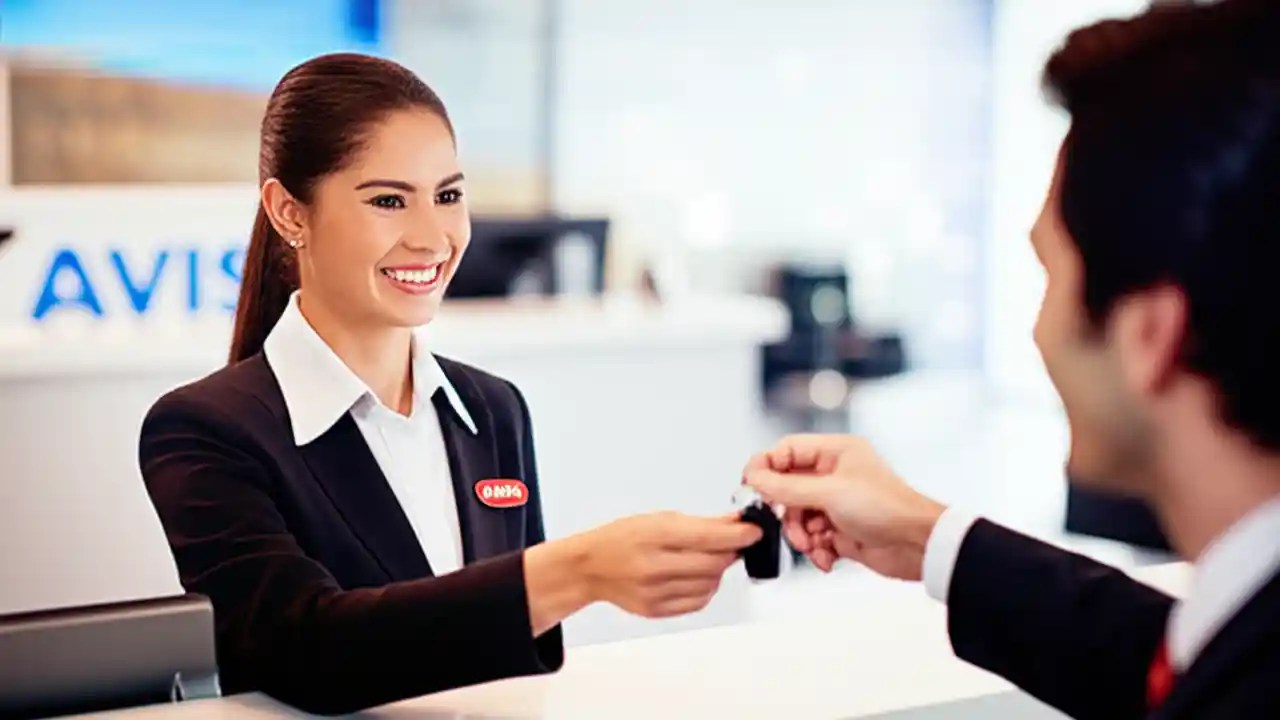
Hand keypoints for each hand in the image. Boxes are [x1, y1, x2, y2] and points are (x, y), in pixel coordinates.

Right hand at [579, 512, 761, 617]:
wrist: (590, 566)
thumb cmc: (622, 538)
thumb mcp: (658, 519)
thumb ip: (699, 523)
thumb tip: (735, 522)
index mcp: (654, 535)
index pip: (708, 537)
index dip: (738, 535)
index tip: (754, 531)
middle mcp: (654, 565)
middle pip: (713, 563)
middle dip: (730, 551)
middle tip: (732, 543)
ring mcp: (655, 591)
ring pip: (710, 584)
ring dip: (717, 571)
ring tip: (706, 559)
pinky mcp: (657, 610)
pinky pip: (698, 602)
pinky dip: (706, 588)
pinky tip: (696, 577)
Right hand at [742, 434, 944, 580]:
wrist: (919, 546)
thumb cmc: (887, 509)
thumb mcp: (830, 493)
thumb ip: (787, 487)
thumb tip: (754, 479)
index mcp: (836, 452)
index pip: (787, 451)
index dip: (766, 467)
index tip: (751, 486)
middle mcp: (835, 475)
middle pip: (788, 488)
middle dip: (786, 511)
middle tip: (787, 523)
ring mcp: (837, 503)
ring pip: (798, 517)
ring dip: (800, 535)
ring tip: (813, 544)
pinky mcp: (841, 530)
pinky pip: (813, 538)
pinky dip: (816, 550)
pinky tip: (828, 556)